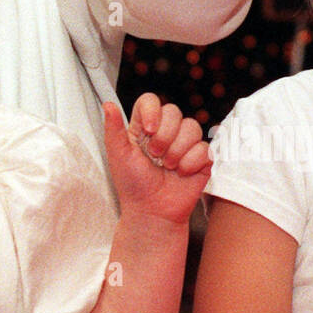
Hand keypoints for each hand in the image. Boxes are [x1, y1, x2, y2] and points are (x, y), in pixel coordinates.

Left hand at [103, 95, 210, 226]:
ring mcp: (185, 144)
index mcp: (144, 127)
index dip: (152, 111)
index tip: (149, 130)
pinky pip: (204, 148)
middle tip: (155, 156)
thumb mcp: (118, 155)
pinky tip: (181, 173)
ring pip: (192, 127)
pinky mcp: (201, 158)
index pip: (151, 101)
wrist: (152, 212)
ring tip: (167, 166)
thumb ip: (113, 129)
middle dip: (164, 137)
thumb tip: (108, 105)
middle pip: (174, 111)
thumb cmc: (133, 185)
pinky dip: (191, 163)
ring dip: (177, 151)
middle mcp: (166, 131)